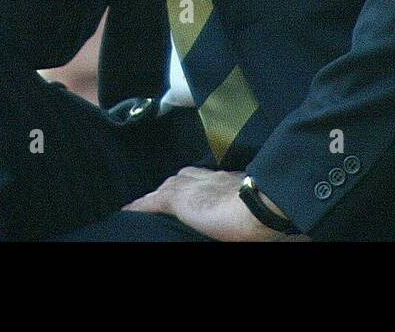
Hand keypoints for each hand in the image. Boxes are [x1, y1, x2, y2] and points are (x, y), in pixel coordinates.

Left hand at [124, 167, 303, 241]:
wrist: (261, 205)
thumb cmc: (266, 211)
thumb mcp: (256, 205)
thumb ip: (249, 206)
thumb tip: (255, 220)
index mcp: (231, 181)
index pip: (208, 178)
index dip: (199, 184)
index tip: (197, 194)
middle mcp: (211, 178)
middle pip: (186, 176)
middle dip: (178, 184)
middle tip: (171, 197)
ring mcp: (193, 185)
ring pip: (169, 186)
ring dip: (159, 194)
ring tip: (149, 204)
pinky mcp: (177, 198)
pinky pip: (151, 202)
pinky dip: (140, 206)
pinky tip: (128, 212)